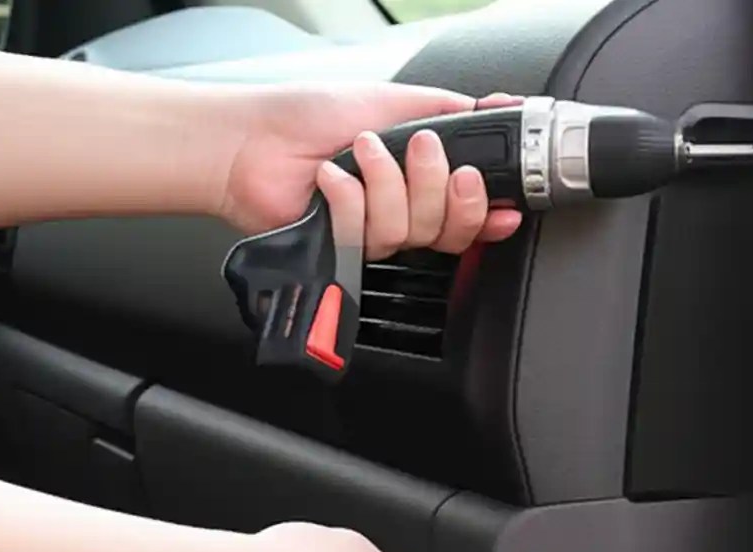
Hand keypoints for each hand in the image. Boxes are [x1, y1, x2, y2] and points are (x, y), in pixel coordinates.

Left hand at [222, 82, 523, 260]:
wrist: (251, 141)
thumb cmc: (307, 115)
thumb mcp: (391, 100)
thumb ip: (450, 110)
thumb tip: (497, 108)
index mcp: (416, 178)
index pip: (468, 212)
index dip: (486, 213)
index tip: (500, 202)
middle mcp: (398, 209)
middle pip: (449, 227)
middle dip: (438, 186)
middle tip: (420, 153)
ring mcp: (370, 232)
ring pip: (410, 230)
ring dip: (386, 183)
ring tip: (359, 153)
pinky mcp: (343, 250)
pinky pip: (368, 238)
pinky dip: (350, 200)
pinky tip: (332, 180)